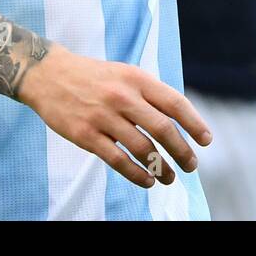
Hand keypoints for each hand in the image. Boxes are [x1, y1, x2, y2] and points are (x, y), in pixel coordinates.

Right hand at [18, 43, 210, 187]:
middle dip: (182, 151)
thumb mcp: (125, 74)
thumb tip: (179, 121)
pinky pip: (117, 160)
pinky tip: (147, 181)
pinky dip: (136, 174)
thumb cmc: (94, 77)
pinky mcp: (85, 135)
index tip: (206, 141)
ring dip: (161, 167)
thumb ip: (149, 93)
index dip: (194, 124)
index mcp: (137, 79)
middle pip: (162, 129)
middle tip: (191, 165)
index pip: (175, 103)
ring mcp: (103, 116)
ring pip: (142, 148)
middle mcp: (122, 96)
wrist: (49, 74)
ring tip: (170, 177)